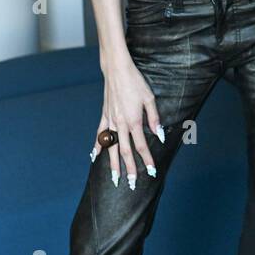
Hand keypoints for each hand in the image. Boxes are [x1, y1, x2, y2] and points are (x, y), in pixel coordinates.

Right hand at [92, 57, 163, 189]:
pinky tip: (95, 157)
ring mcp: (110, 121)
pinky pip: (100, 134)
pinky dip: (97, 146)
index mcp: (133, 120)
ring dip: (112, 164)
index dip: (146, 159)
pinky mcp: (104, 116)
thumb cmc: (136, 82)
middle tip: (131, 184)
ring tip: (114, 178)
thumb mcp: (150, 98)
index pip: (141, 145)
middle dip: (129, 168)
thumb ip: (154, 118)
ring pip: (111, 147)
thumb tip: (160, 135)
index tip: (151, 171)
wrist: (117, 70)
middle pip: (124, 151)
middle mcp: (120, 123)